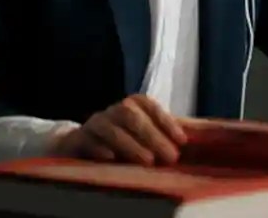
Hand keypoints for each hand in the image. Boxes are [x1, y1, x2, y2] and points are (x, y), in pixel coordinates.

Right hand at [49, 95, 187, 165]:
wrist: (83, 145)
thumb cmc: (123, 140)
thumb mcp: (143, 135)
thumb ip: (163, 135)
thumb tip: (190, 141)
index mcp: (132, 105)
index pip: (148, 106)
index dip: (166, 121)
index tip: (182, 141)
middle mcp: (113, 111)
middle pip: (131, 116)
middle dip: (152, 136)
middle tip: (169, 157)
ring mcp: (95, 124)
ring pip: (109, 128)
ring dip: (130, 144)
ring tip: (147, 161)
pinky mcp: (78, 140)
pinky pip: (87, 141)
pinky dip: (100, 149)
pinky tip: (112, 159)